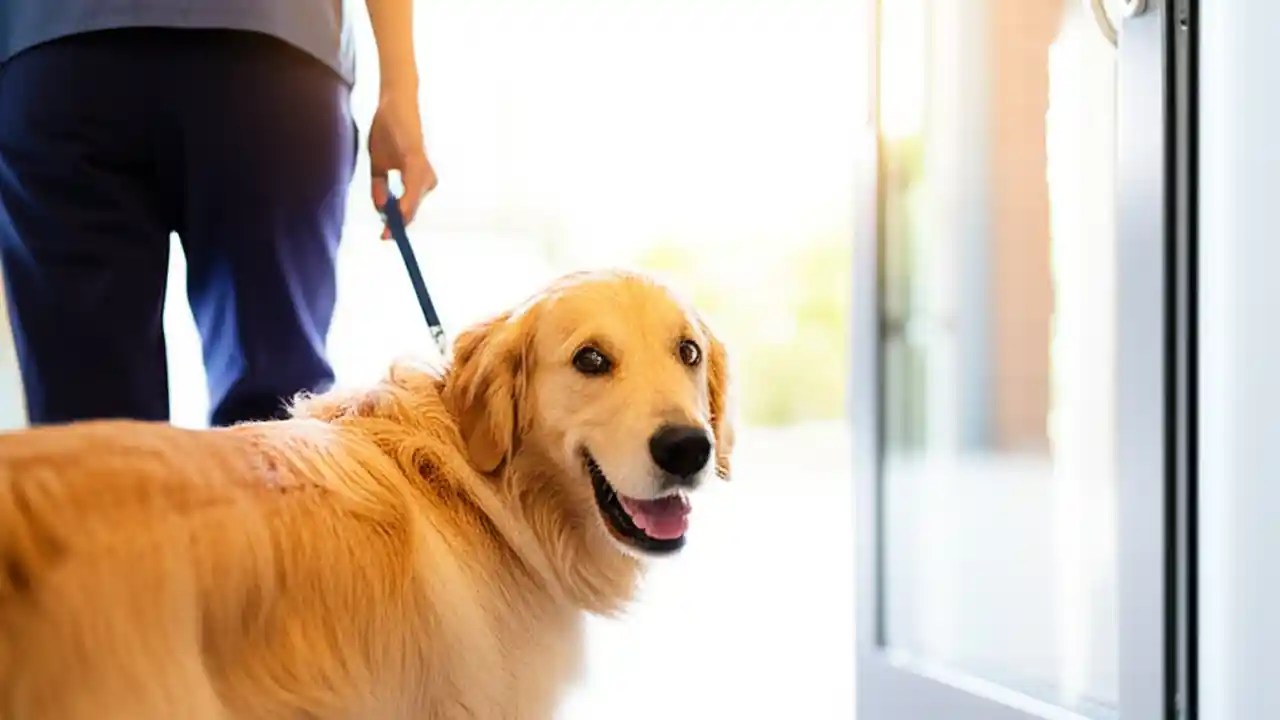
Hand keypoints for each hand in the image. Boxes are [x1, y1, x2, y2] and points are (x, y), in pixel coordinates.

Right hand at [368, 92, 436, 238]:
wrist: (392, 103)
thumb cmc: (387, 131)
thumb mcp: (378, 165)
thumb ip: (379, 187)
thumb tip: (381, 209)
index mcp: (415, 178)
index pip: (408, 208)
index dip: (398, 224)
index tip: (386, 238)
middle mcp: (423, 175)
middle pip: (413, 208)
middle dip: (399, 224)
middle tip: (386, 237)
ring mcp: (422, 167)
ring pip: (415, 200)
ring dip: (403, 214)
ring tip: (391, 227)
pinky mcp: (416, 156)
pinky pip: (413, 183)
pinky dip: (409, 198)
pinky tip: (402, 210)